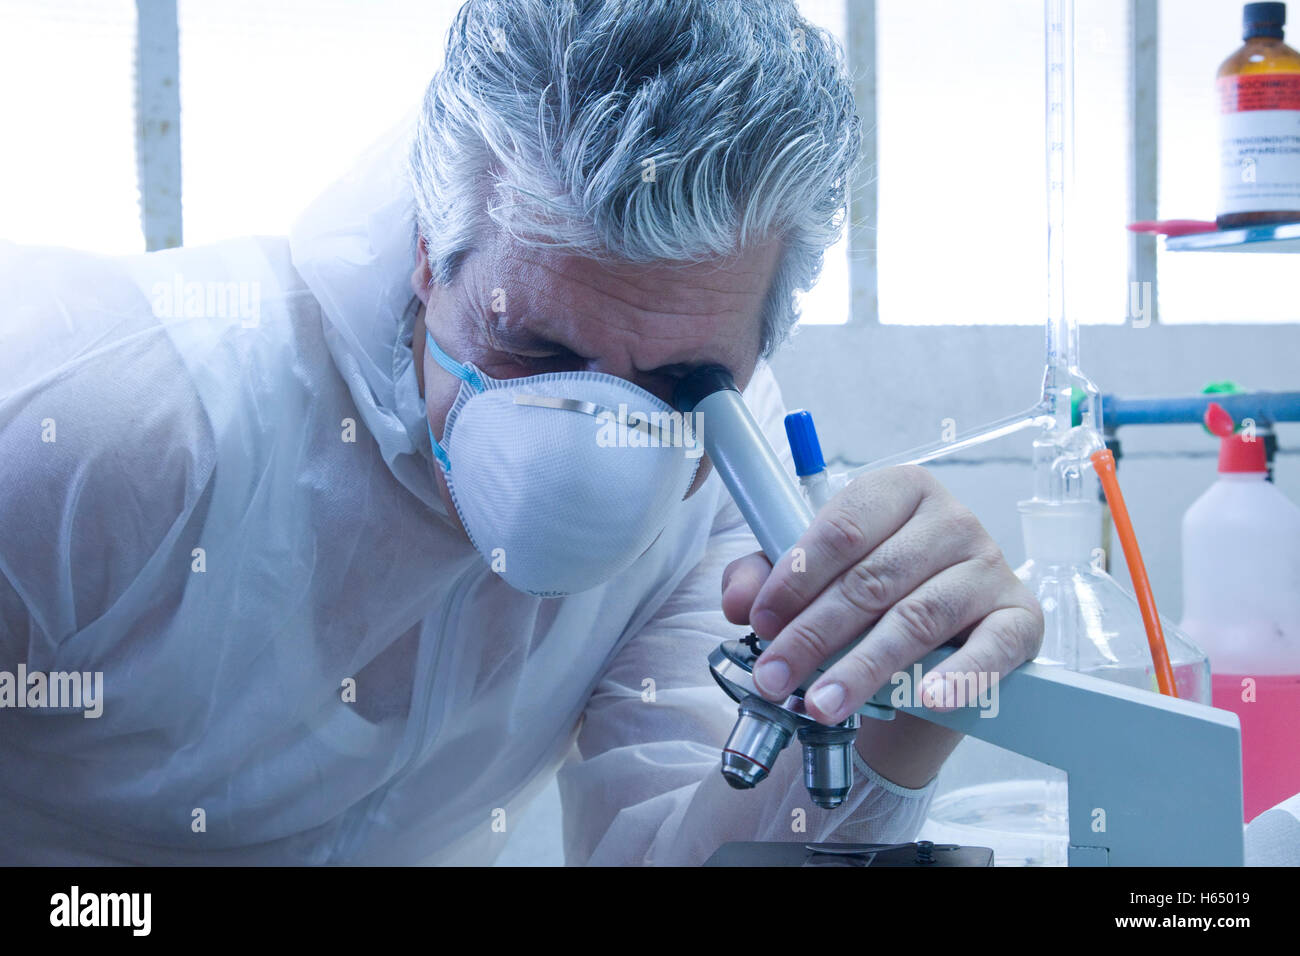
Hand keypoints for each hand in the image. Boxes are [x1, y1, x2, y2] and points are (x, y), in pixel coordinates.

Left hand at [720, 465, 1043, 724]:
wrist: (939, 634)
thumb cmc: (870, 591)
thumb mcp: (812, 575)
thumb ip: (765, 577)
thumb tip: (735, 599)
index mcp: (897, 490)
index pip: (843, 529)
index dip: (796, 578)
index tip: (759, 620)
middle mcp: (950, 519)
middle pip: (872, 580)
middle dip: (814, 635)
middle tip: (775, 678)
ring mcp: (989, 566)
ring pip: (918, 618)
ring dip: (865, 667)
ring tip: (823, 704)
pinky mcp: (1020, 616)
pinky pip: (994, 647)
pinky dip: (961, 675)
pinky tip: (929, 698)